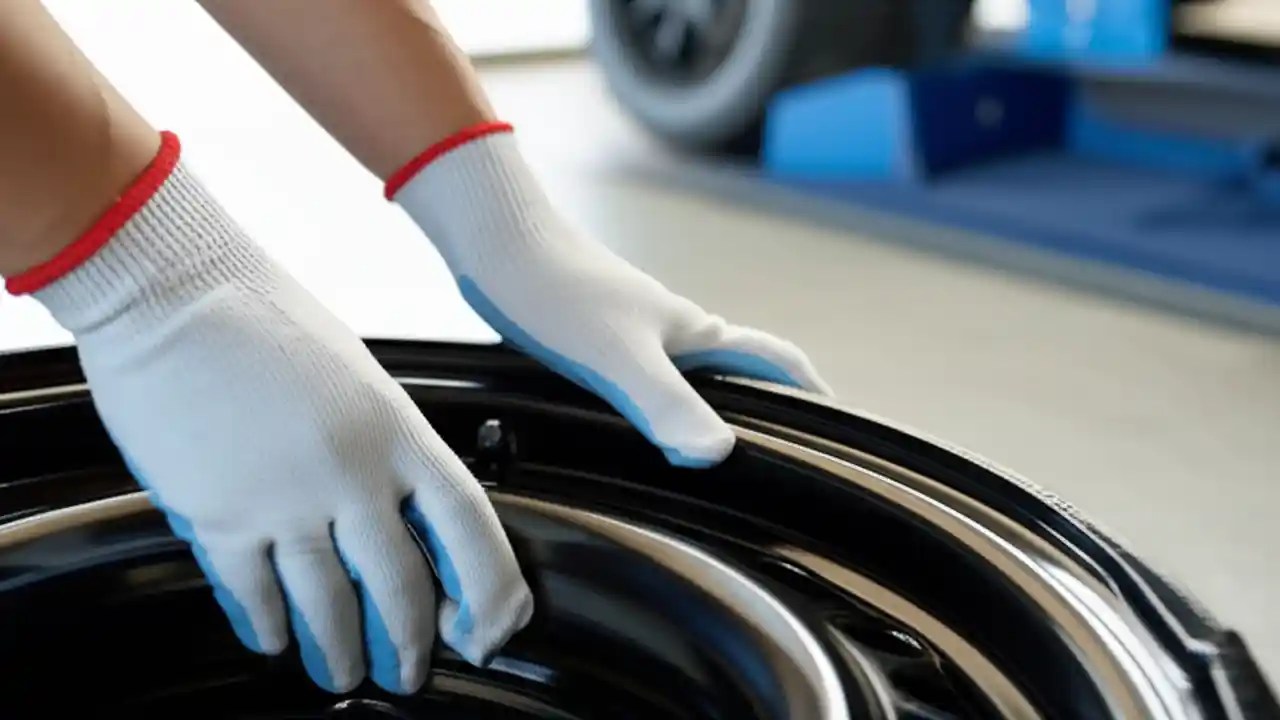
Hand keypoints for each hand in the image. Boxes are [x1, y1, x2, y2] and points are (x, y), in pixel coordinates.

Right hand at [27, 141, 531, 694]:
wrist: (175, 288)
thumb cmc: (265, 317)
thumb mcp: (357, 376)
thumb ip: (383, 445)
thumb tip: (397, 507)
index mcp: (397, 431)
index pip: (468, 526)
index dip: (489, 588)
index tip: (492, 626)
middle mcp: (351, 473)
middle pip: (399, 585)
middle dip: (408, 644)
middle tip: (408, 675)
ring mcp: (285, 499)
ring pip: (328, 607)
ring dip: (339, 653)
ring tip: (343, 676)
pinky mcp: (219, 514)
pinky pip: (253, 595)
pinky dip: (268, 627)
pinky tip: (274, 641)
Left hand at [392, 127, 832, 466]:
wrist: (495, 241)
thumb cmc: (556, 289)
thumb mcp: (618, 358)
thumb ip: (668, 405)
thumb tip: (719, 454)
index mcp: (695, 332)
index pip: (773, 359)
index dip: (809, 391)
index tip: (838, 426)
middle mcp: (673, 330)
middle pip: (739, 370)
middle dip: (767, 408)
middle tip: (782, 454)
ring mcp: (636, 331)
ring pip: (691, 376)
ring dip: (711, 410)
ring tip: (714, 455)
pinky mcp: (597, 337)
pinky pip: (645, 378)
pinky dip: (659, 407)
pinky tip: (634, 431)